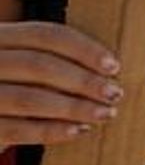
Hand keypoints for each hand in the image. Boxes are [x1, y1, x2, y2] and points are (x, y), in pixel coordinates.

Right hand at [0, 22, 120, 145]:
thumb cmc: (8, 86)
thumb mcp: (20, 63)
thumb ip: (52, 59)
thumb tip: (107, 70)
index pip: (44, 34)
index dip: (83, 49)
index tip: (113, 66)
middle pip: (38, 65)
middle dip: (83, 80)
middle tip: (114, 93)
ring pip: (29, 99)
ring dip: (74, 107)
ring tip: (104, 113)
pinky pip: (17, 130)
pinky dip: (51, 130)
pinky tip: (78, 130)